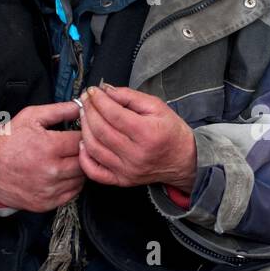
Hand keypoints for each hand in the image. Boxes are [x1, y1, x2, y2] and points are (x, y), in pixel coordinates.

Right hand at [0, 101, 85, 210]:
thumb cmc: (8, 142)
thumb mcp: (30, 117)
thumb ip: (58, 110)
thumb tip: (80, 106)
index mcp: (50, 147)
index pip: (83, 140)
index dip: (83, 135)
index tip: (78, 134)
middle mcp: (53, 171)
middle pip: (85, 161)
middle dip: (83, 152)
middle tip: (73, 147)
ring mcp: (51, 189)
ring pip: (82, 178)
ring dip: (79, 168)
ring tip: (66, 160)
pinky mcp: (48, 202)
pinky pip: (73, 192)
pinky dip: (72, 183)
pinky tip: (62, 174)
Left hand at [77, 83, 197, 190]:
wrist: (185, 160)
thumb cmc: (172, 132)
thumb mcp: (157, 106)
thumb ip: (130, 96)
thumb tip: (106, 90)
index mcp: (147, 133)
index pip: (113, 114)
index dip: (98, 100)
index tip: (92, 91)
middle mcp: (136, 154)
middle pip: (101, 130)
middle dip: (89, 111)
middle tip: (85, 100)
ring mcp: (127, 170)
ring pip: (94, 148)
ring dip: (84, 129)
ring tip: (85, 116)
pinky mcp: (122, 180)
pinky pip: (95, 172)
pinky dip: (84, 157)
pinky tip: (84, 143)